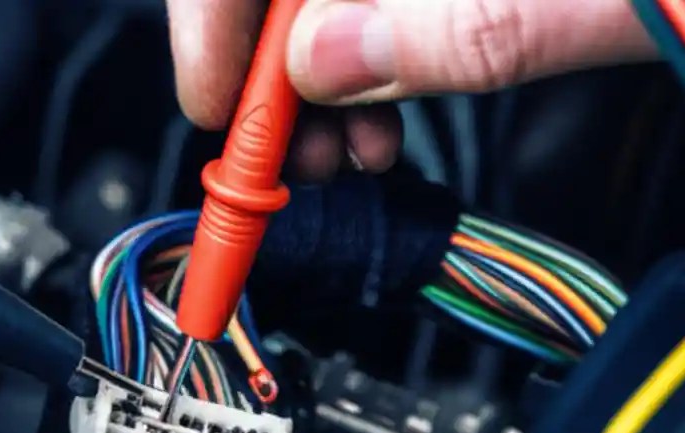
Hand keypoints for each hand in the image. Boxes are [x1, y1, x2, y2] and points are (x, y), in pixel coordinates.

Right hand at [167, 0, 684, 177]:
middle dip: (271, 70)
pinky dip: (376, 81)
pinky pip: (401, 17)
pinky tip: (384, 129)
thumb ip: (466, 25)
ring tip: (339, 160)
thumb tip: (327, 58)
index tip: (218, 107)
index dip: (221, 17)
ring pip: (346, 0)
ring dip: (320, 88)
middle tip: (277, 164)